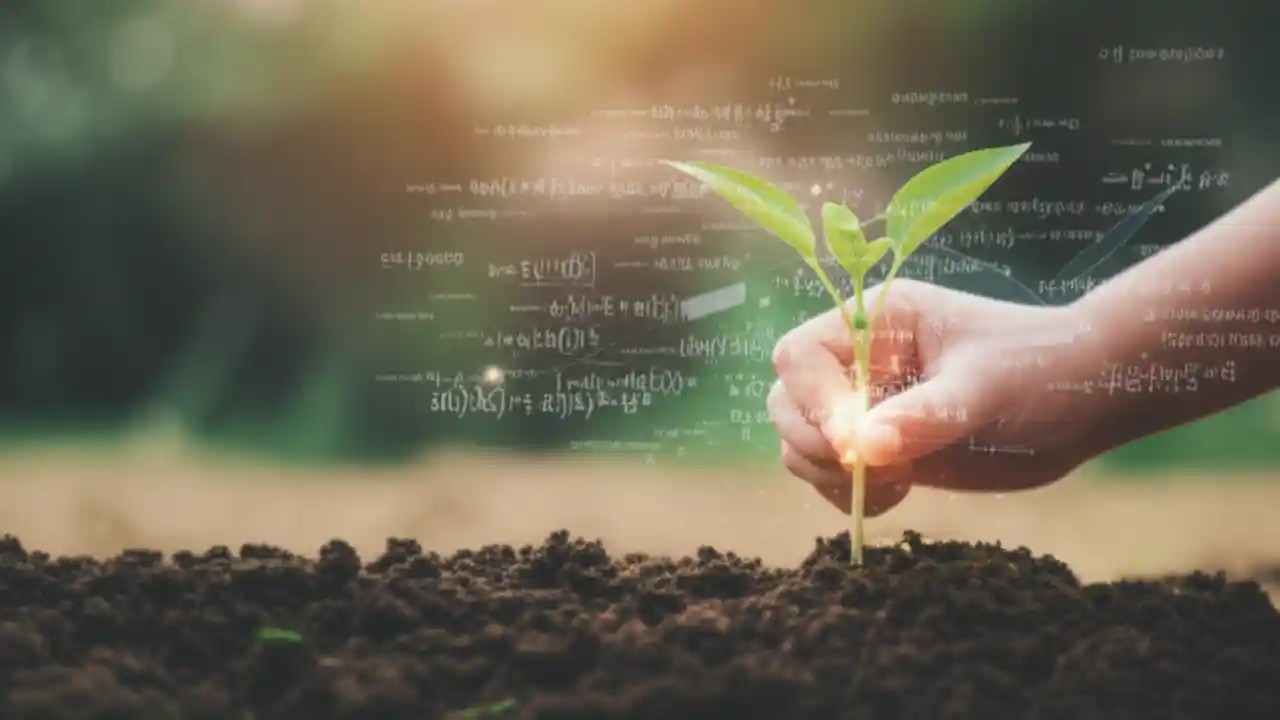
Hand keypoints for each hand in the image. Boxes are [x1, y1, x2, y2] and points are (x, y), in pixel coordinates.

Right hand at [768, 278, 1099, 514]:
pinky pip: (829, 476)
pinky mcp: (882, 449)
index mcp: (877, 322)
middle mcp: (860, 361)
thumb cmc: (1042, 373)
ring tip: (897, 480)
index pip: (801, 355)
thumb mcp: (987, 390)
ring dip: (830, 474)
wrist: (1086, 402)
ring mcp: (867, 406)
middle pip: (787, 402)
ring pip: (800, 443)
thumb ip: (924, 416)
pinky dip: (848, 495)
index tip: (855, 441)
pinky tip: (901, 493)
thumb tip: (865, 448)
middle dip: (816, 442)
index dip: (814, 401)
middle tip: (871, 466)